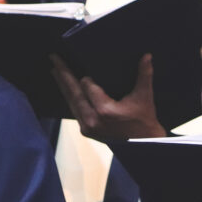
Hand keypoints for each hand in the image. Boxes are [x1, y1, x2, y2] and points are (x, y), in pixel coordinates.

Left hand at [49, 53, 165, 139]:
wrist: (144, 146)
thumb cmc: (145, 122)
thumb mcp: (144, 97)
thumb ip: (144, 75)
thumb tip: (147, 55)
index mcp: (105, 111)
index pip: (87, 86)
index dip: (86, 76)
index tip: (85, 65)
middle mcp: (92, 120)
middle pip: (73, 92)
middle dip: (63, 74)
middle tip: (54, 57)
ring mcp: (87, 127)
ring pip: (71, 102)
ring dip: (62, 85)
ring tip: (55, 70)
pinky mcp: (86, 132)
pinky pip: (74, 110)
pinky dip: (70, 98)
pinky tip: (65, 88)